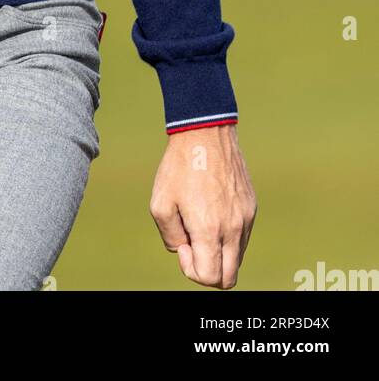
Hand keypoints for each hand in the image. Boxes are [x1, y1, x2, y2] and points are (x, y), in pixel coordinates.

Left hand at [150, 123, 256, 287]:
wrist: (205, 133)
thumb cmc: (179, 168)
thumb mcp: (160, 204)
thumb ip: (171, 238)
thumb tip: (185, 251)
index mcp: (210, 230)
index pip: (210, 278)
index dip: (191, 271)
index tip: (182, 245)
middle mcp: (234, 228)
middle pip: (229, 278)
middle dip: (208, 271)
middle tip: (191, 242)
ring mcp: (246, 218)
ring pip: (236, 258)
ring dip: (218, 252)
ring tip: (199, 222)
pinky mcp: (251, 208)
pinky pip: (242, 237)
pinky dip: (227, 236)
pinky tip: (211, 210)